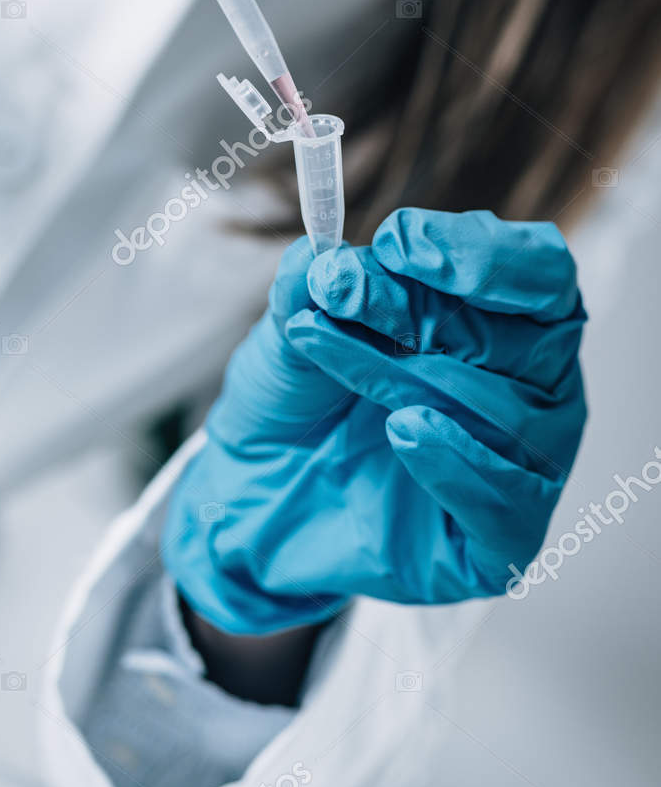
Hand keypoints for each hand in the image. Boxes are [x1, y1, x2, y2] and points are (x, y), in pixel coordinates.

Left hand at [162, 210, 586, 633]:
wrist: (248, 498)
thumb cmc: (292, 409)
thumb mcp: (288, 335)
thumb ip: (310, 285)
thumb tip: (325, 254)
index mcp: (493, 322)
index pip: (535, 273)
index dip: (482, 253)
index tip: (400, 244)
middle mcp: (523, 389)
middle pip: (537, 336)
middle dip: (441, 311)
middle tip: (350, 296)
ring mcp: (516, 467)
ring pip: (514, 415)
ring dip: (421, 381)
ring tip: (348, 372)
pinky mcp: (494, 542)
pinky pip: (510, 504)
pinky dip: (461, 464)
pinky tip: (407, 432)